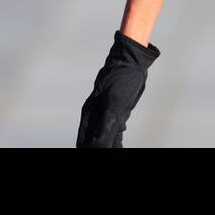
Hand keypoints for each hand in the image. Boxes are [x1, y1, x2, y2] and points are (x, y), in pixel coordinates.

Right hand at [76, 30, 160, 146]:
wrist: (130, 61)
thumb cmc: (122, 78)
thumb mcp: (116, 102)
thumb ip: (107, 123)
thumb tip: (99, 144)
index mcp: (90, 113)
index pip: (84, 141)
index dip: (88, 149)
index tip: (93, 153)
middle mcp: (94, 115)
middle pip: (92, 141)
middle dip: (96, 147)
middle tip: (106, 151)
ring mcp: (105, 114)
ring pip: (103, 138)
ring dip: (107, 145)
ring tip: (114, 150)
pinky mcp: (116, 112)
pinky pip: (114, 131)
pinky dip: (115, 140)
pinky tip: (117, 145)